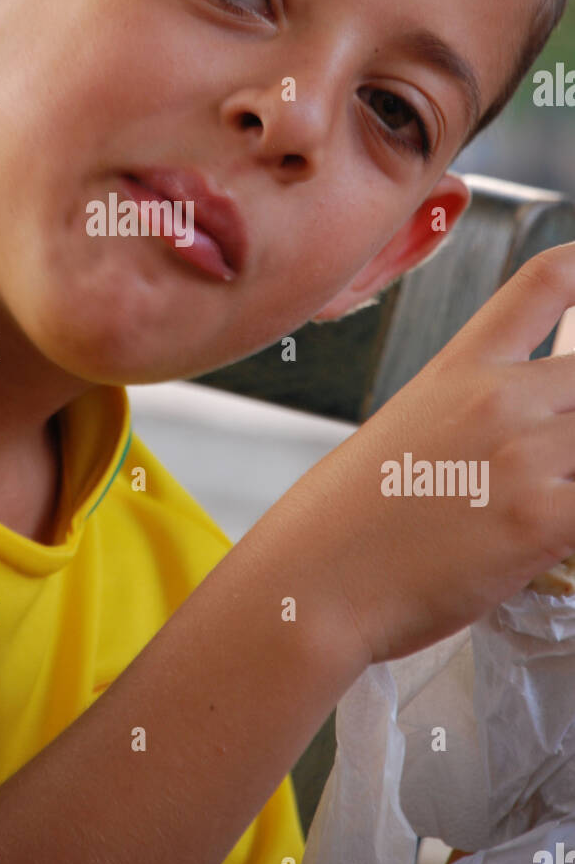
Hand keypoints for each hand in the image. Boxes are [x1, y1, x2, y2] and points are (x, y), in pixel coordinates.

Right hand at [290, 243, 574, 664]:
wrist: (314, 582)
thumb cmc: (347, 520)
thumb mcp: (407, 430)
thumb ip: (477, 415)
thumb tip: (539, 431)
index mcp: (461, 368)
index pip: (547, 281)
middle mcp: (499, 397)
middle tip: (560, 457)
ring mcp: (525, 454)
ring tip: (552, 497)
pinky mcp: (543, 519)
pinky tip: (562, 535)